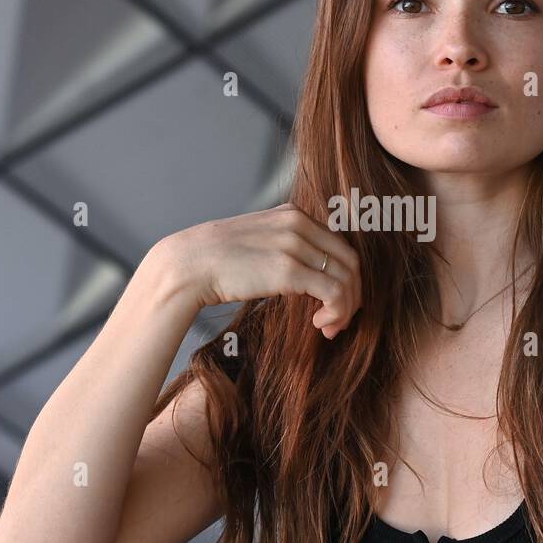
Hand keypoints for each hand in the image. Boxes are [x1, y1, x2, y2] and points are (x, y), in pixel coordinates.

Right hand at [162, 203, 361, 338]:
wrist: (189, 264)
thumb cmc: (219, 260)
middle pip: (349, 261)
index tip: (337, 302)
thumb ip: (287, 246)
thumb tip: (311, 275)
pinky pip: (334, 292)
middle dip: (352, 295)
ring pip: (347, 278)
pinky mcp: (289, 271)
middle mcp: (299, 224)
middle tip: (339, 320)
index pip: (339, 246)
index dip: (346, 277)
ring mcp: (295, 245)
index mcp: (294, 214)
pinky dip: (337, 312)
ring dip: (345, 309)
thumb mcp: (260, 240)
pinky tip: (320, 324)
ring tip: (328, 327)